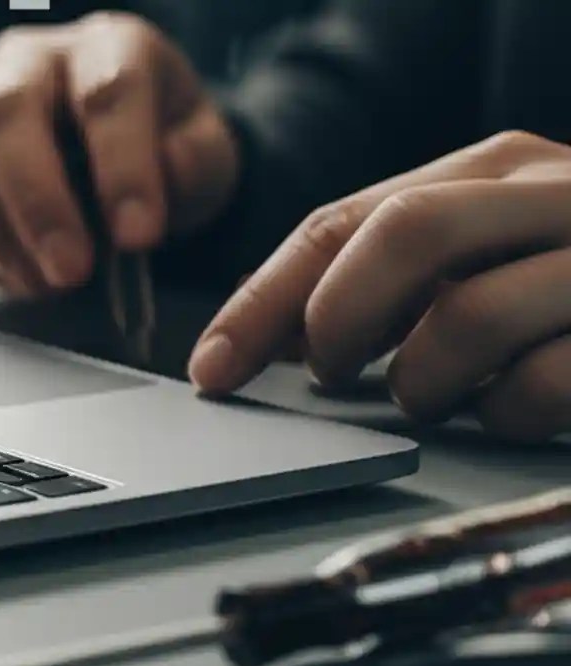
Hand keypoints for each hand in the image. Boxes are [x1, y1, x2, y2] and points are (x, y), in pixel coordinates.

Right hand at [0, 12, 239, 296]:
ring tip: (44, 283)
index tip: (138, 237)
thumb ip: (195, 163)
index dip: (122, 168)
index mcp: (106, 46)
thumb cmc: (158, 147)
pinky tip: (23, 277)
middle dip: (38, 201)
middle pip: (4, 112)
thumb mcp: (203, 153)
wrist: (116, 156)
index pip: (107, 92)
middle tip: (72, 270)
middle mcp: (26, 62)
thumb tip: (164, 177)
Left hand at [190, 131, 570, 441]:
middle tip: (332, 372)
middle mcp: (548, 194)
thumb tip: (277, 332)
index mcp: (488, 170)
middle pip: (399, 236)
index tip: (210, 370)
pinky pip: (542, 385)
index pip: (338, 222)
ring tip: (433, 395)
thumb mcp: (484, 250)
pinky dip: (505, 413)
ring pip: (467, 315)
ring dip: (423, 379)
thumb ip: (394, 272)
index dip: (259, 302)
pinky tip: (514, 409)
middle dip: (338, 320)